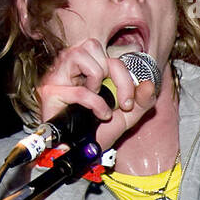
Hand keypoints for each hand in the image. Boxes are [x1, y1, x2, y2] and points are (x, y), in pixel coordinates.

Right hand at [36, 39, 157, 148]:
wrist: (82, 154)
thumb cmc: (99, 132)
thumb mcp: (128, 116)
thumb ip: (143, 101)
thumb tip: (149, 84)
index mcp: (88, 67)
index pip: (108, 54)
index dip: (125, 76)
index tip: (129, 102)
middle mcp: (71, 67)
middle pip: (92, 45)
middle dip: (114, 73)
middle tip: (119, 100)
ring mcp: (58, 78)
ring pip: (78, 55)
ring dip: (97, 79)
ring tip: (99, 101)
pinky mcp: (50, 93)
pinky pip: (78, 90)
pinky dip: (95, 104)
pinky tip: (99, 115)